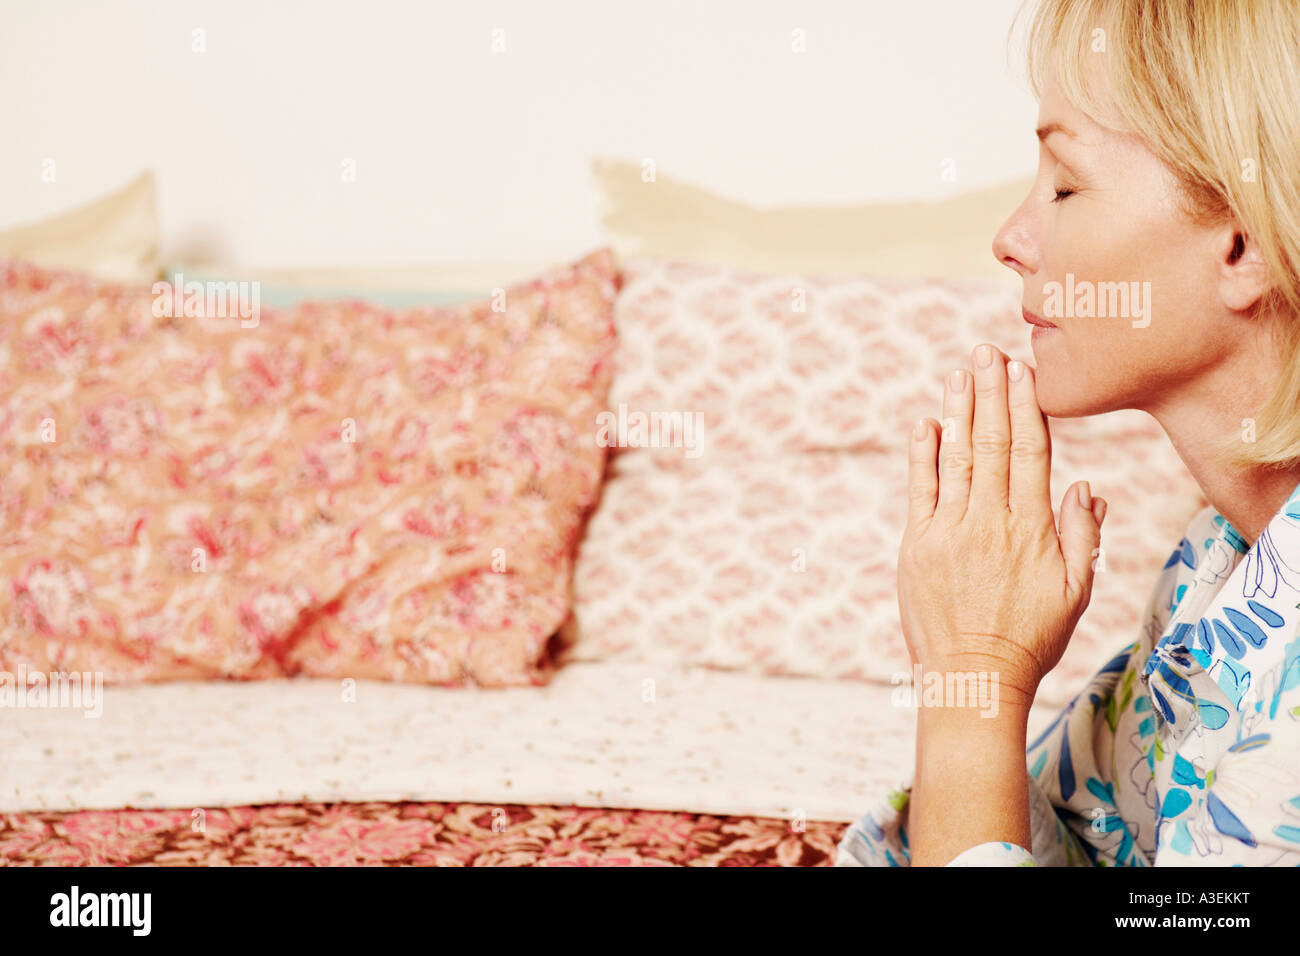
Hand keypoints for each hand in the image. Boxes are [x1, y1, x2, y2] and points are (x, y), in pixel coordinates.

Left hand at [898, 343, 1106, 706]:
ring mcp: (949, 531)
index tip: (1023, 373)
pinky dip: (921, 455)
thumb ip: (1083, 535)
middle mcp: (990, 521)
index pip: (1030, 452)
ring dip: (958, 411)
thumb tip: (1086, 485)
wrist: (972, 678)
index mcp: (1032, 528)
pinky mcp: (915, 545)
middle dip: (990, 394)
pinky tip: (924, 424)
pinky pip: (919, 490)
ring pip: (955, 458)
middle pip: (992, 444)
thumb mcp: (1075, 591)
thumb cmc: (1029, 639)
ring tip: (959, 373)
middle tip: (986, 352)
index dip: (1026, 408)